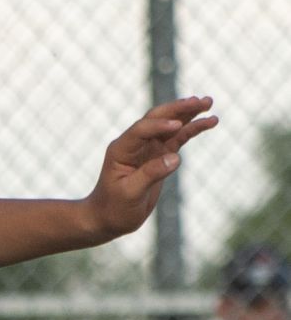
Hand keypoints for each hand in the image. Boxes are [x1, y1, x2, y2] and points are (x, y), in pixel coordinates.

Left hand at [83, 96, 217, 241]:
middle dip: (179, 108)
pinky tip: (210, 121)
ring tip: (209, 103)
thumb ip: (151, 174)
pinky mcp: (160, 155)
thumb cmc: (114, 208)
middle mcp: (135, 143)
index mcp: (121, 149)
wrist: (109, 218)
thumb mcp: (130, 194)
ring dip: (190, 113)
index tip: (178, 126)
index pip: (141, 129)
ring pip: (172, 125)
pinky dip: (193, 129)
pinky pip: (179, 137)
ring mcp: (149, 147)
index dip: (159, 125)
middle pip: (158, 118)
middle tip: (201, 101)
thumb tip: (175, 158)